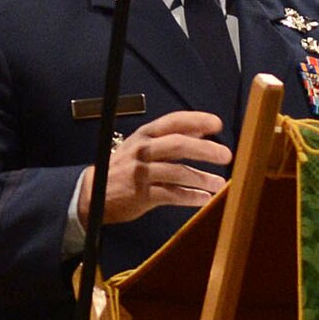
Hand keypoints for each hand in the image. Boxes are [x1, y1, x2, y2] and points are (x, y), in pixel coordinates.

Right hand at [78, 109, 232, 225]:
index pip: (173, 122)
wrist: (92, 193)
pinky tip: (204, 199)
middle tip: (226, 155)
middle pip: (178, 145)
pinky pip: (171, 195)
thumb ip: (171, 138)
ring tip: (219, 184)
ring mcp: (141, 173)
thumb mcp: (142, 146)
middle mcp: (142, 151)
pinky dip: (190, 197)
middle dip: (205, 149)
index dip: (196, 120)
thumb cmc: (124, 168)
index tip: (217, 124)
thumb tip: (202, 130)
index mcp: (144, 135)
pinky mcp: (141, 195)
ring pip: (177, 173)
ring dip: (202, 178)